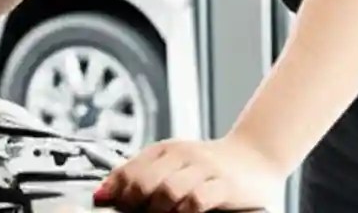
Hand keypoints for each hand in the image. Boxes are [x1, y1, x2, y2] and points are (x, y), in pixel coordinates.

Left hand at [93, 136, 285, 212]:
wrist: (256, 156)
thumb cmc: (209, 166)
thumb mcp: (173, 164)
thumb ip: (140, 175)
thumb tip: (101, 195)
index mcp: (165, 149)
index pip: (129, 169)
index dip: (116, 192)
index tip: (110, 205)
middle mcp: (183, 155)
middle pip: (145, 180)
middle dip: (135, 202)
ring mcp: (205, 169)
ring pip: (168, 190)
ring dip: (159, 208)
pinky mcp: (225, 185)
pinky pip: (197, 199)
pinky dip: (185, 210)